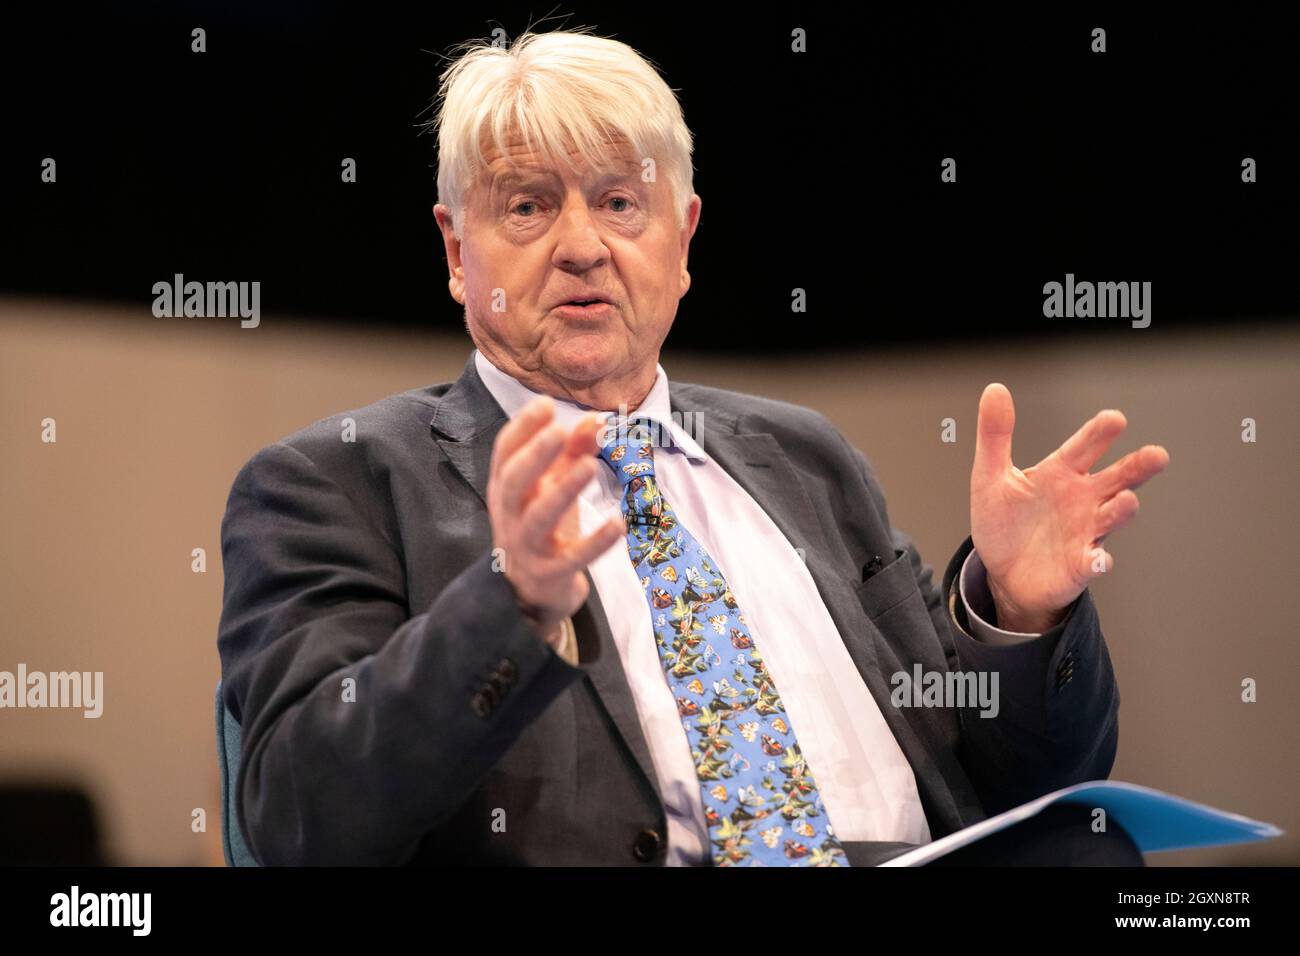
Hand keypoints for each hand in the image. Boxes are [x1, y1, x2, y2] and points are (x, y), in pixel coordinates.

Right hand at [486, 395, 624, 642]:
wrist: (532, 595)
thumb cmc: (542, 530)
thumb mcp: (553, 489)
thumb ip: (574, 454)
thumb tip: (597, 419)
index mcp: (506, 490)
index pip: (505, 453)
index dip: (523, 428)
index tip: (545, 404)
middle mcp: (510, 516)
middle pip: (514, 482)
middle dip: (535, 455)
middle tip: (559, 432)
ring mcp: (527, 547)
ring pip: (539, 517)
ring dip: (564, 490)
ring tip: (590, 466)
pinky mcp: (550, 574)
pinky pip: (573, 558)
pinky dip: (596, 542)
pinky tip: (618, 525)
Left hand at [970, 383, 1169, 631]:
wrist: (1002, 574)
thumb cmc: (1003, 523)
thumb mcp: (990, 477)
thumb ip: (995, 435)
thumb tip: (994, 390)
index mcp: (1061, 473)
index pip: (1084, 447)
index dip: (1099, 434)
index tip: (1114, 419)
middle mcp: (1082, 500)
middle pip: (1117, 478)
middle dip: (1137, 467)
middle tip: (1156, 455)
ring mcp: (1085, 532)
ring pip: (1112, 517)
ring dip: (1121, 509)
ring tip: (1127, 500)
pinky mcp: (1079, 565)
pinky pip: (1093, 562)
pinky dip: (1098, 561)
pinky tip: (1099, 560)